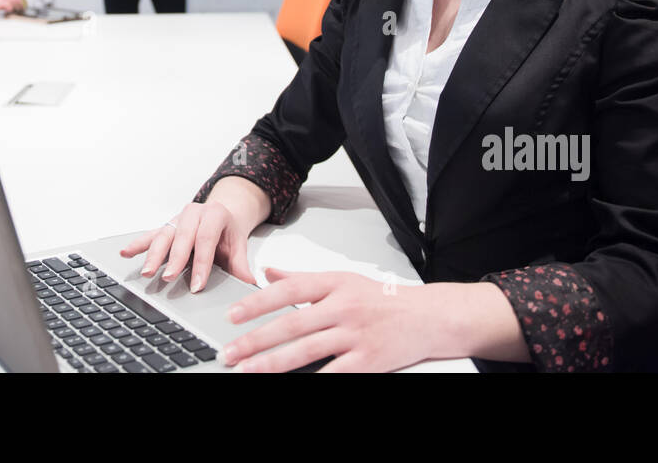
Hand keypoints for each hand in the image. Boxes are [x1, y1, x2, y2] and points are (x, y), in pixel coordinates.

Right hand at [0, 0, 25, 14]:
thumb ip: (4, 0)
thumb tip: (13, 5)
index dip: (19, 1)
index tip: (21, 5)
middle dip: (20, 4)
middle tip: (22, 9)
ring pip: (13, 0)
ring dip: (16, 6)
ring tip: (18, 11)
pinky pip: (8, 5)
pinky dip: (10, 8)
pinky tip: (10, 11)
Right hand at [119, 199, 259, 292]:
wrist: (221, 214)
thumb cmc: (227, 231)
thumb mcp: (239, 244)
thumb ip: (241, 265)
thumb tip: (250, 284)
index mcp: (214, 214)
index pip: (206, 239)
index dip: (202, 263)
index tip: (197, 285)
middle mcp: (193, 213)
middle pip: (182, 236)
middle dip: (175, 259)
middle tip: (169, 278)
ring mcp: (177, 219)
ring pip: (164, 235)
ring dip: (154, 254)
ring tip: (147, 271)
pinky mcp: (166, 226)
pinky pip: (150, 235)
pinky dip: (138, 244)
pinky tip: (126, 253)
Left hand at [219, 268, 442, 372]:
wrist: (427, 317)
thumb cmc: (382, 300)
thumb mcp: (342, 279)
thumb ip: (303, 279)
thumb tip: (268, 272)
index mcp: (334, 283)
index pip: (288, 289)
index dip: (257, 303)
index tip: (232, 315)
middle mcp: (343, 306)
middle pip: (292, 323)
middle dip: (256, 340)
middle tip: (230, 352)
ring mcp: (355, 334)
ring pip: (306, 349)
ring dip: (272, 363)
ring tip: (249, 371)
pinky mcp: (367, 361)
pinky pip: (332, 373)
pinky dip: (310, 381)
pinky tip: (292, 384)